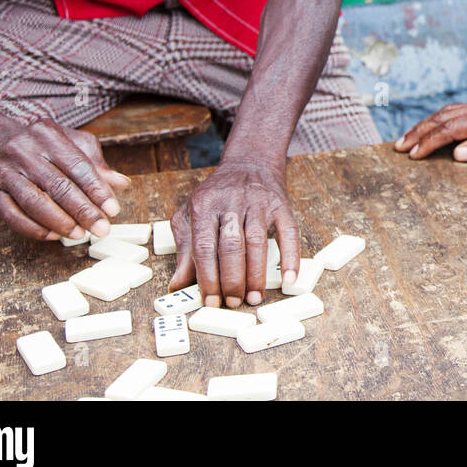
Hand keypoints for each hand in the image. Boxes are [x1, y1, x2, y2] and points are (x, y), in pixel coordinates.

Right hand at [0, 118, 130, 240]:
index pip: (78, 166)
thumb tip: (121, 183)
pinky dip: (35, 229)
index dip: (97, 190)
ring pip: (35, 202)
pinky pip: (13, 216)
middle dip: (83, 211)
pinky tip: (53, 235)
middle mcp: (23, 151)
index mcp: (47, 135)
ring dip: (60, 222)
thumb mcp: (71, 143)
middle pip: (58, 185)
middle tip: (101, 228)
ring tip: (80, 234)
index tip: (113, 210)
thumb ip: (95, 163)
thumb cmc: (42, 147)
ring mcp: (5, 172)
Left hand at [168, 159, 299, 308]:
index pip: (204, 246)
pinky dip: (290, 257)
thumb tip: (176, 285)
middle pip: (231, 246)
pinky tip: (288, 279)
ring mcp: (258, 202)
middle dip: (232, 279)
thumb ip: (185, 250)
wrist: (249, 163)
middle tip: (233, 303)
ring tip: (253, 298)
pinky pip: (288, 233)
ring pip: (256, 242)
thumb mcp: (191, 215)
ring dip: (256, 274)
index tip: (210, 300)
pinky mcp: (280, 205)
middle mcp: (231, 202)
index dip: (207, 277)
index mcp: (204, 205)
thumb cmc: (217, 196)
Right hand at [394, 96, 466, 163]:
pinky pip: (456, 112)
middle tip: (398, 146)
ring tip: (408, 138)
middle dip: (418, 133)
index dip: (427, 143)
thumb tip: (456, 153)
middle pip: (442, 118)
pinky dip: (439, 120)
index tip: (410, 155)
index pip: (448, 130)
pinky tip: (434, 127)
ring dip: (425, 125)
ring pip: (447, 113)